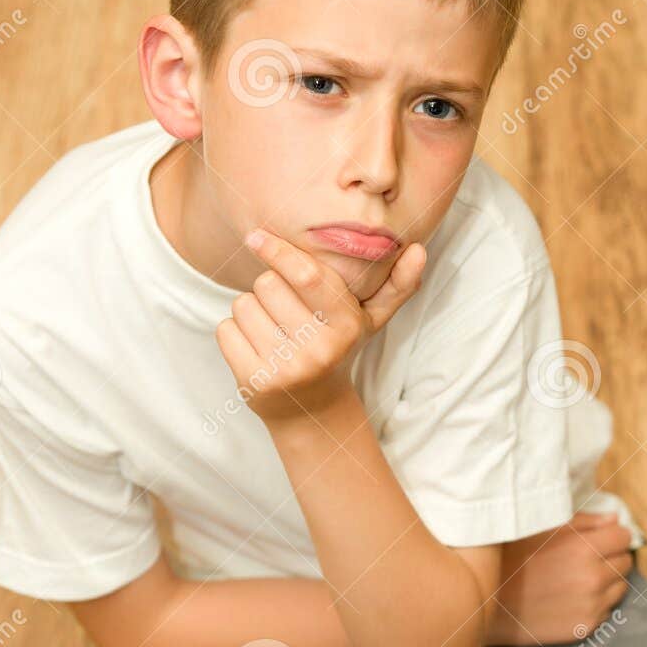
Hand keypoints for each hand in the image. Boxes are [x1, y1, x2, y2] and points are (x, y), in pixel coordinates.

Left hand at [215, 227, 426, 426]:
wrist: (311, 410)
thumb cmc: (337, 350)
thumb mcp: (369, 321)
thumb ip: (396, 285)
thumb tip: (420, 250)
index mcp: (346, 327)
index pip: (307, 274)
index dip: (278, 250)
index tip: (256, 236)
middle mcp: (318, 350)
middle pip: (267, 284)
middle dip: (268, 287)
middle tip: (284, 309)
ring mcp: (285, 368)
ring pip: (243, 305)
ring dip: (250, 311)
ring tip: (272, 330)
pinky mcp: (255, 382)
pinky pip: (225, 330)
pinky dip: (234, 333)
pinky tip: (255, 346)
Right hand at [488, 510, 635, 646]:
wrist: (485, 602)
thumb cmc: (509, 557)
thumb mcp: (543, 528)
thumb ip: (585, 522)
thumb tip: (615, 521)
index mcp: (584, 548)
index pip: (624, 537)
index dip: (613, 535)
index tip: (600, 538)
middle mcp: (594, 579)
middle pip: (626, 562)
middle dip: (611, 557)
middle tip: (587, 557)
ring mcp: (591, 607)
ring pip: (619, 588)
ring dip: (607, 581)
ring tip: (578, 578)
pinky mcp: (583, 629)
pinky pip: (605, 611)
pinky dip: (596, 603)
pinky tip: (570, 597)